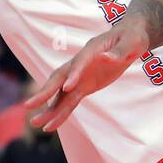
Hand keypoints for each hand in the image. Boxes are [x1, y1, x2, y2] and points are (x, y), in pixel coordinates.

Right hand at [26, 15, 151, 131]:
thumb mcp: (133, 41)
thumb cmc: (132, 37)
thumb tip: (108, 58)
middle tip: (29, 104)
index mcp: (93, 49)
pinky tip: (51, 126)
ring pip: (61, 93)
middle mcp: (81, 63)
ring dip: (49, 108)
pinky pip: (70, 101)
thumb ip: (121, 50)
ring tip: (35, 123)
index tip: (68, 87)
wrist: (130, 38)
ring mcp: (80, 76)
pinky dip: (61, 113)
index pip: (80, 62)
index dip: (74, 74)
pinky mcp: (83, 86)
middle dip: (46, 91)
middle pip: (60, 77)